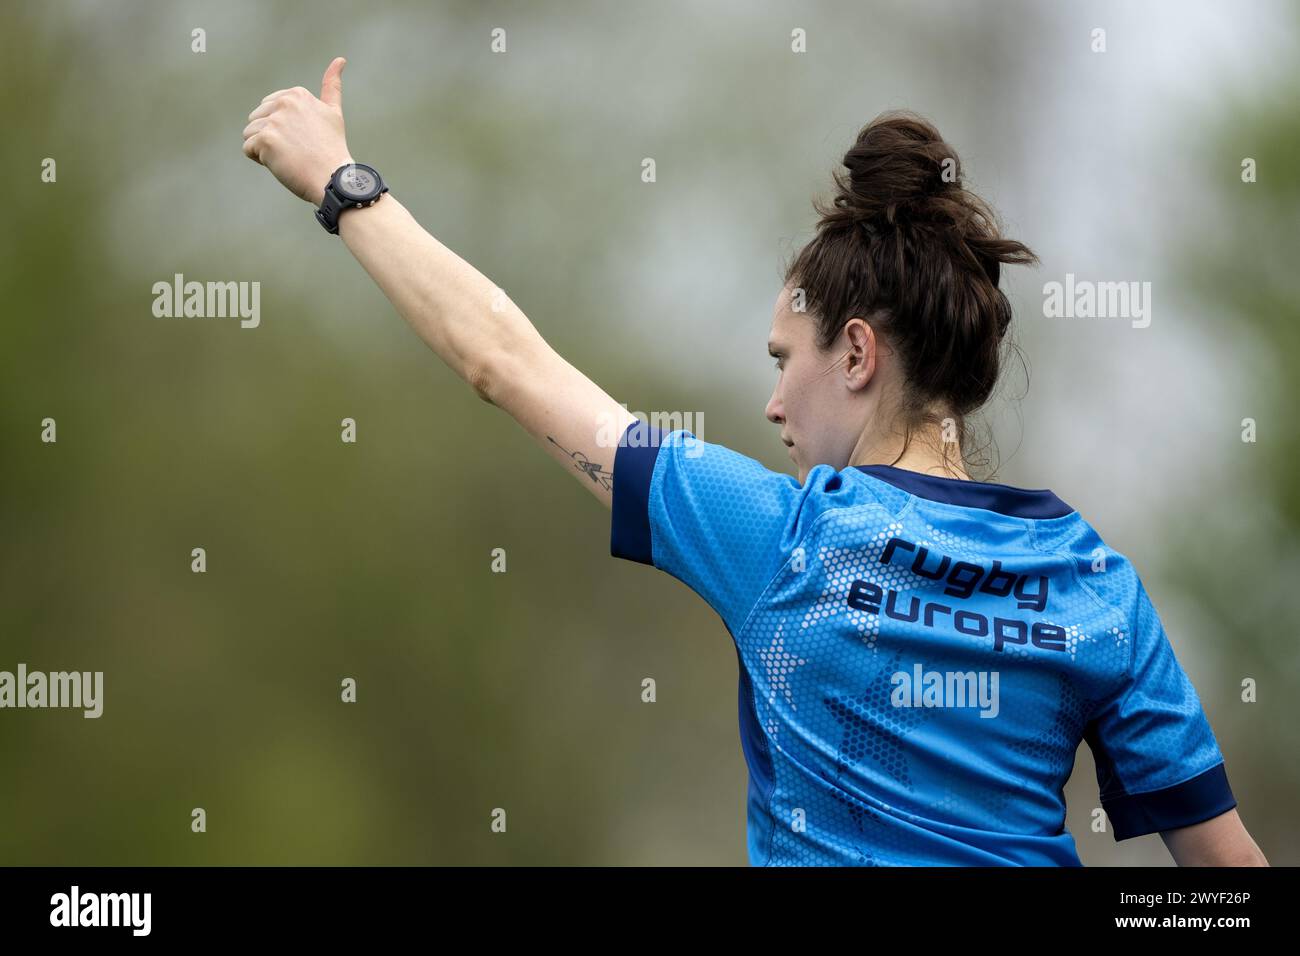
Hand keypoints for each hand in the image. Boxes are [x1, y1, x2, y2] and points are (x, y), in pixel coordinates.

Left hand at [242, 57, 353, 205]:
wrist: (334, 178)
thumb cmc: (333, 149)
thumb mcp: (333, 112)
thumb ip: (332, 86)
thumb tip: (340, 59)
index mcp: (297, 94)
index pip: (269, 109)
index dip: (283, 128)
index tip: (303, 139)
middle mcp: (284, 102)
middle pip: (257, 119)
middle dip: (271, 137)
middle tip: (297, 150)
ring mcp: (274, 120)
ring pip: (250, 134)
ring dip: (264, 149)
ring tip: (289, 157)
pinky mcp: (265, 139)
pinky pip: (248, 149)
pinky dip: (261, 160)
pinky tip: (282, 163)